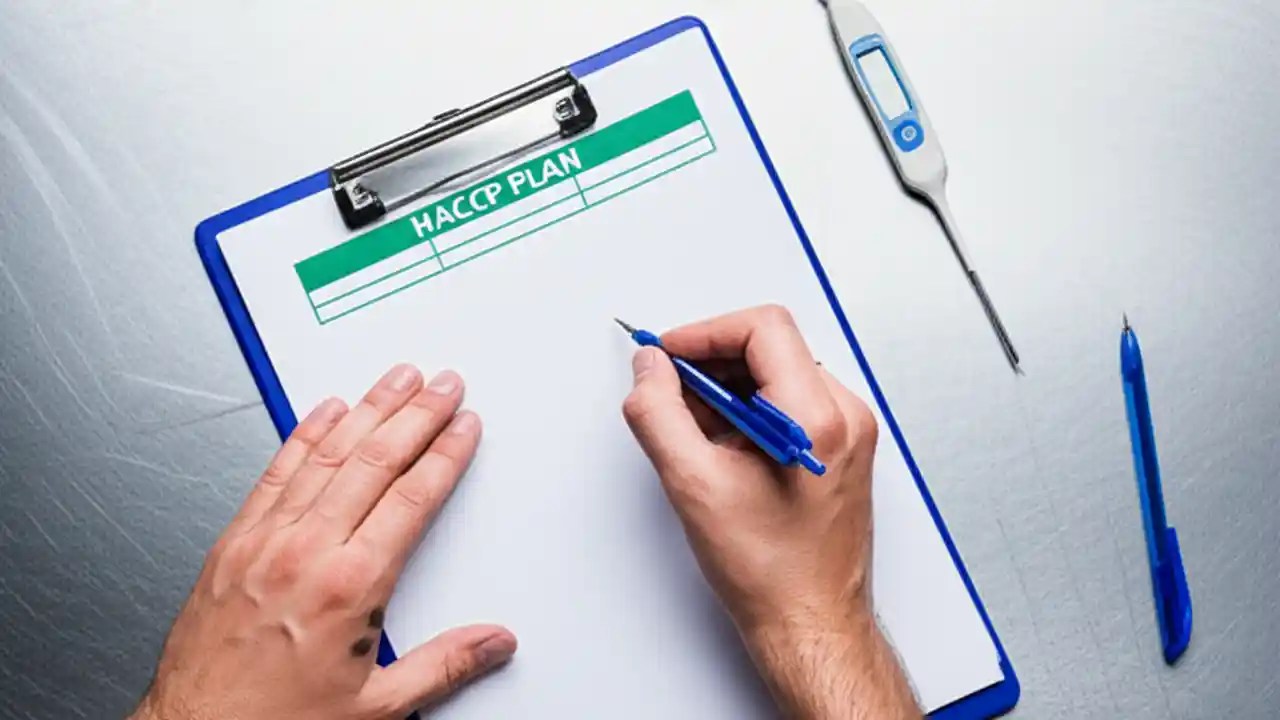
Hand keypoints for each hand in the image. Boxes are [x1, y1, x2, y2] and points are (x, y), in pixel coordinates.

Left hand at [132, 365, 515, 719]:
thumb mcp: (377, 706)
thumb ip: (444, 665)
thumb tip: (494, 642)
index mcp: (349, 586)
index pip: (411, 498)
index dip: (444, 454)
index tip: (463, 426)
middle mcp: (305, 552)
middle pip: (375, 462)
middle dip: (416, 415)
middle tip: (442, 385)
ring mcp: (265, 540)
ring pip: (326, 455)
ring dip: (367, 410)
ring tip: (395, 380)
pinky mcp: (233, 542)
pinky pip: (276, 472)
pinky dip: (304, 435)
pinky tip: (325, 412)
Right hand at [622, 306, 918, 719]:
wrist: (811, 622)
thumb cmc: (769, 571)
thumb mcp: (693, 486)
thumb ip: (659, 414)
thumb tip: (650, 369)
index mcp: (818, 418)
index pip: (763, 327)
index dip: (705, 332)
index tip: (668, 354)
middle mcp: (845, 416)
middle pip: (771, 346)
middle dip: (712, 361)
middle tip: (669, 389)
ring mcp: (848, 432)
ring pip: (779, 373)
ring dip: (728, 387)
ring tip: (692, 428)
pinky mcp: (841, 448)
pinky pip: (791, 402)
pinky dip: (749, 409)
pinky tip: (720, 446)